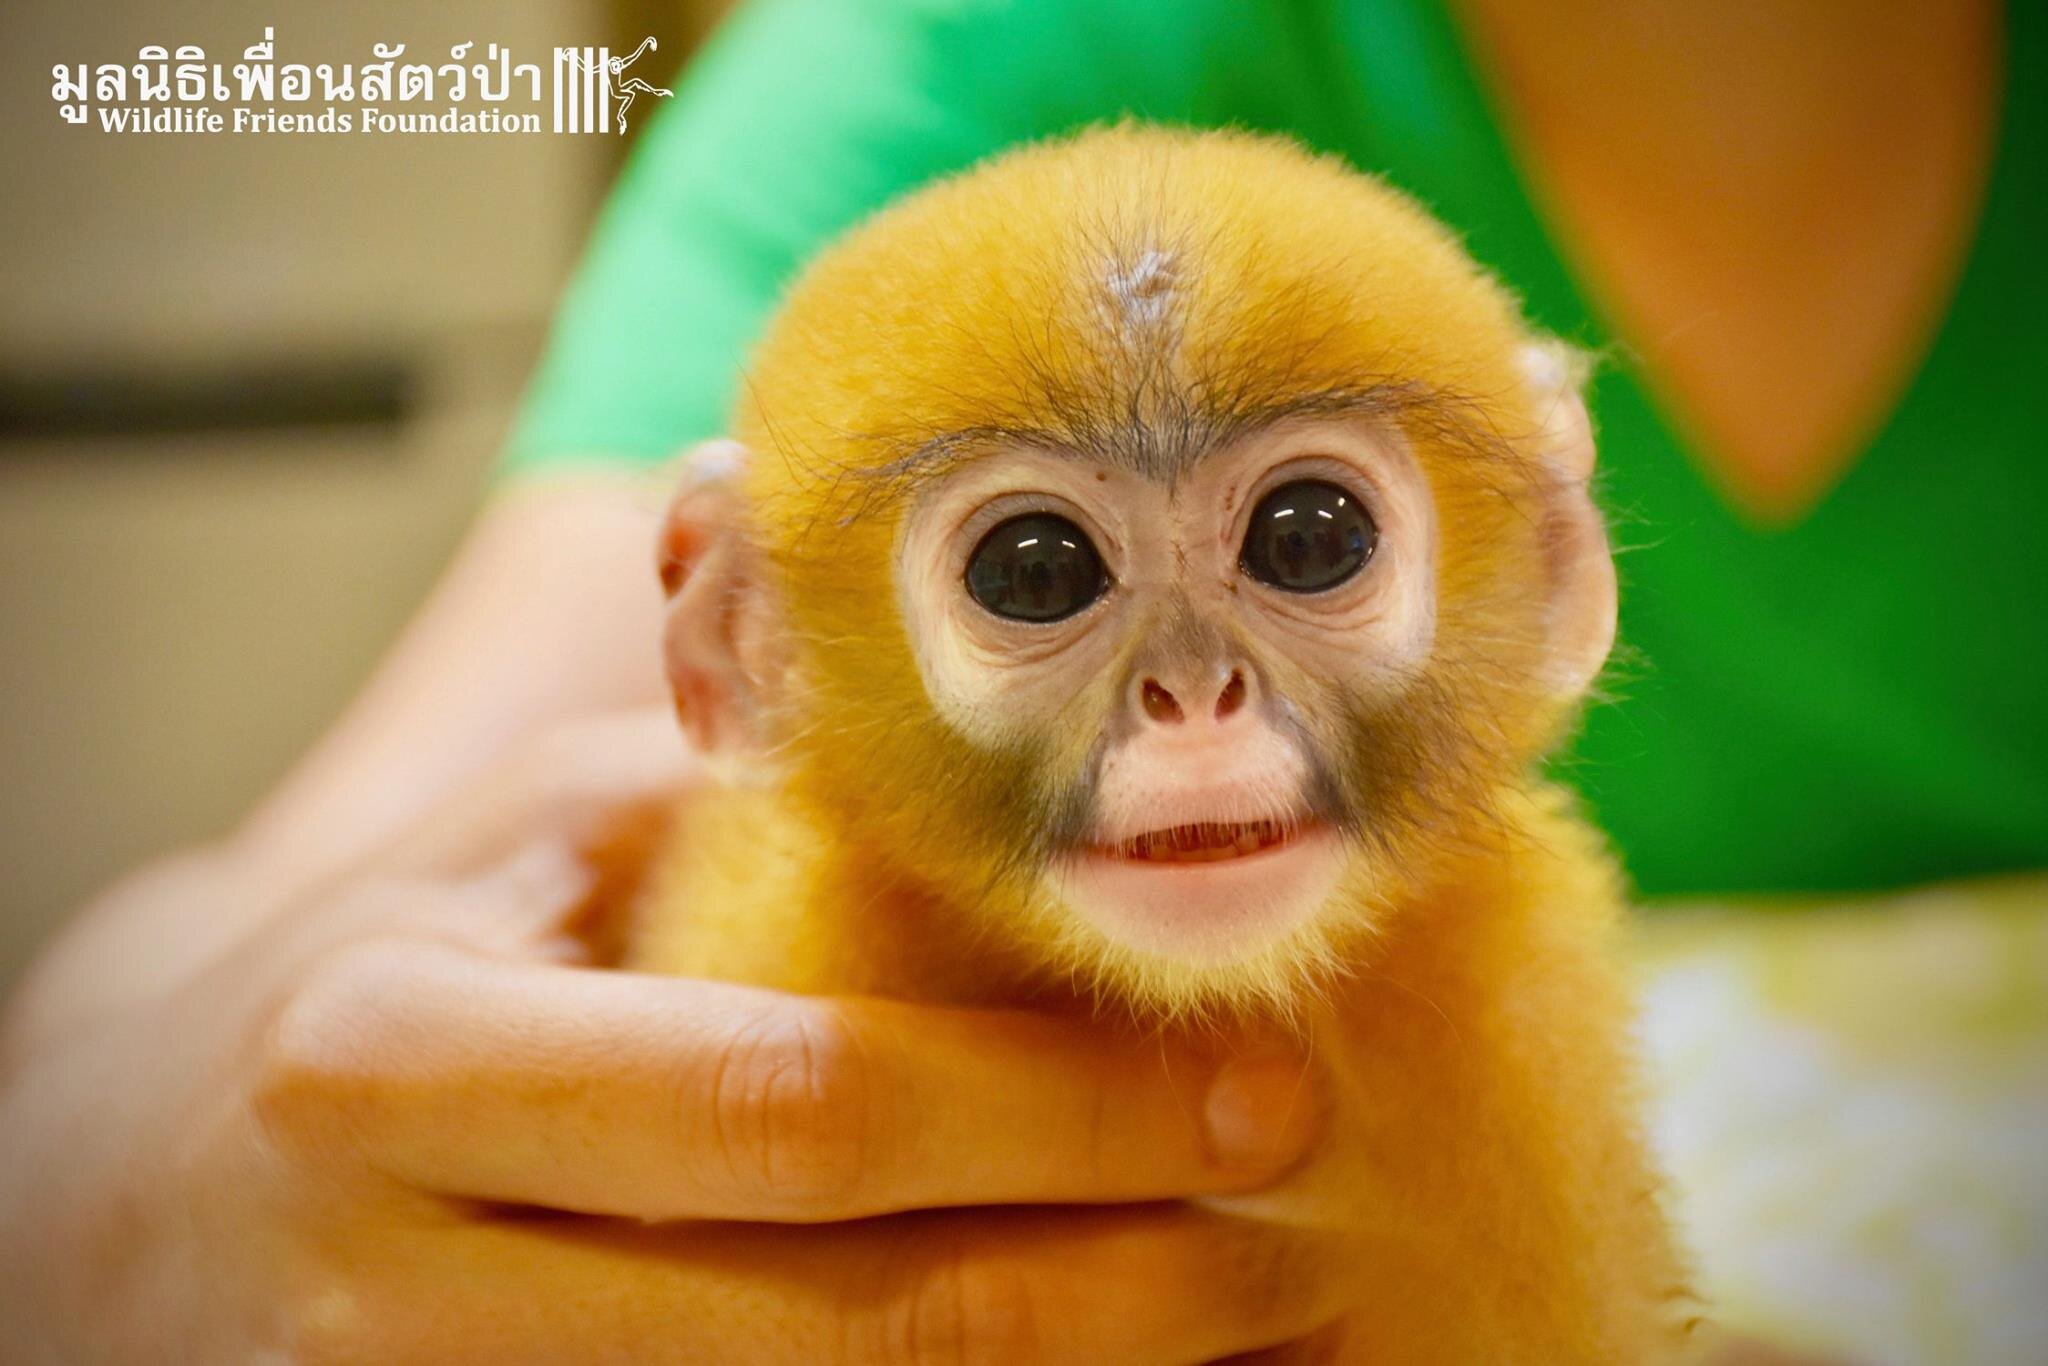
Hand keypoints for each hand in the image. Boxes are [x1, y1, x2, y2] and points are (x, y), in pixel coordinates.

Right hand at [0, 709, 1336, 1362]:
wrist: (120, 1188)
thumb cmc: (381, 971)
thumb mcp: (520, 849)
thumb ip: (731, 796)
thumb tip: (996, 744)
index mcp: (400, 1053)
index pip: (790, 1102)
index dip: (1051, 1116)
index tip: (1254, 1090)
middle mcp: (390, 1279)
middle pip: (834, 1327)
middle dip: (1111, 1296)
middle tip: (1296, 1236)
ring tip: (1245, 1333)